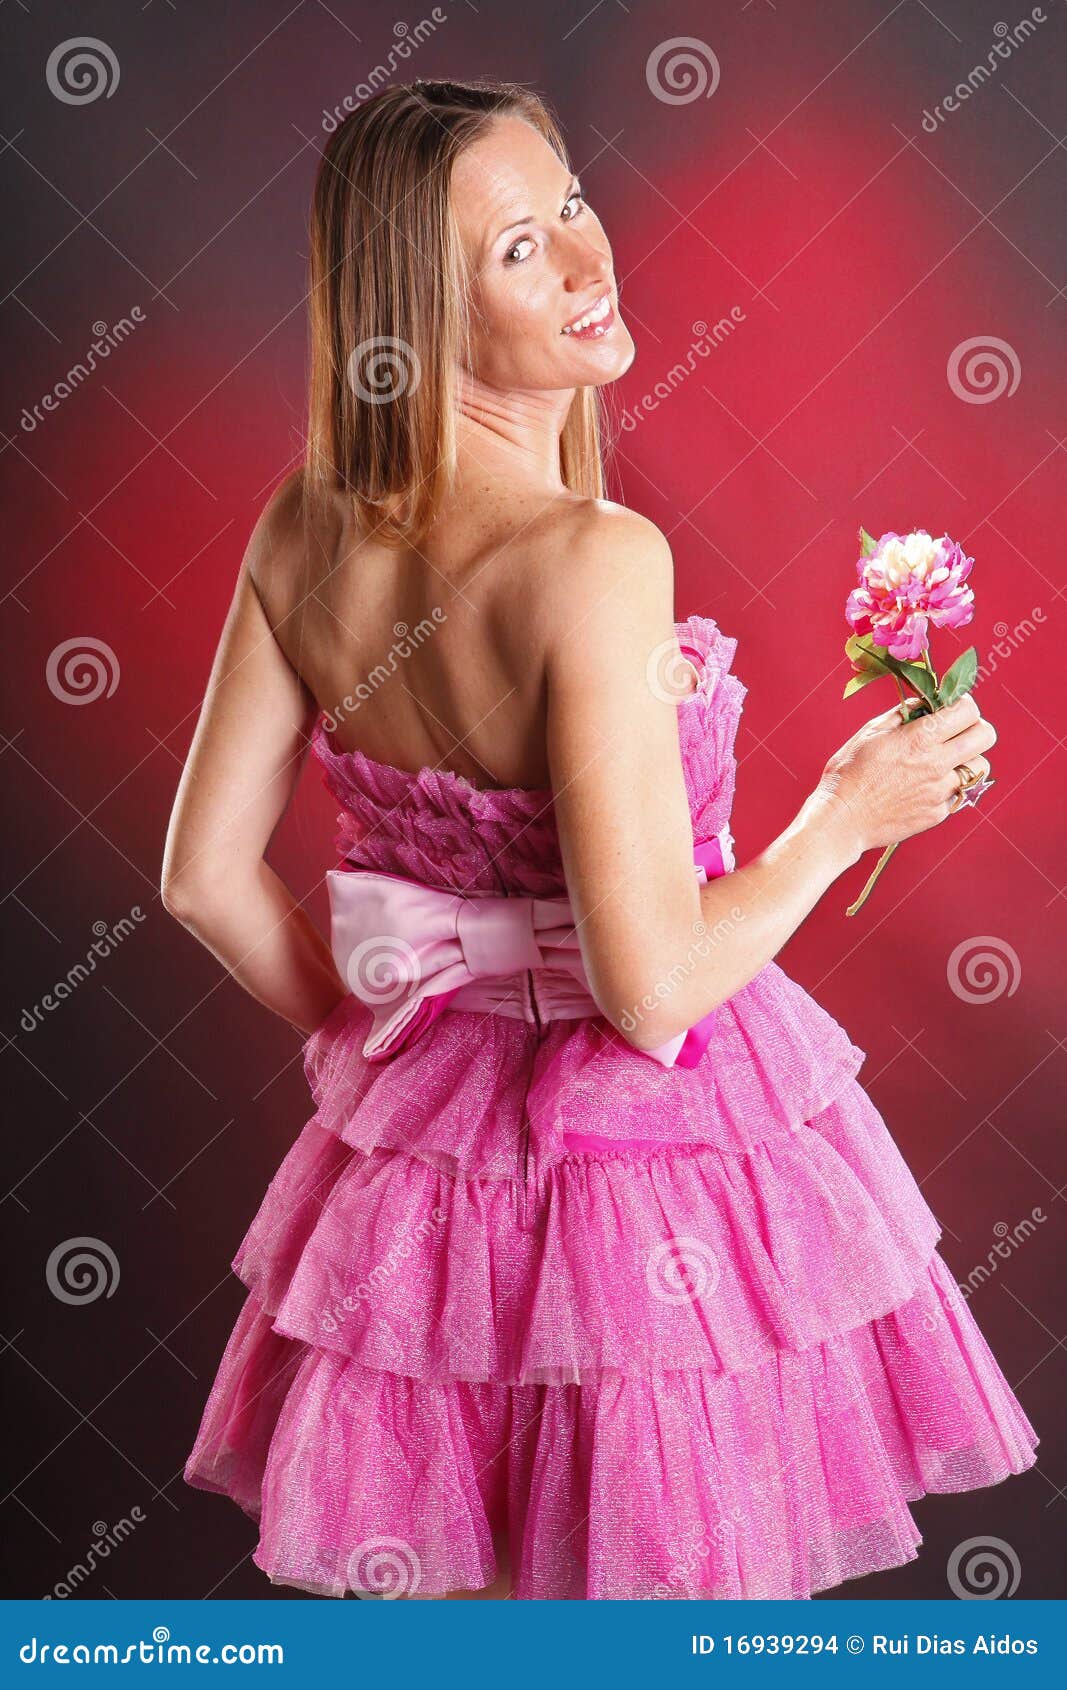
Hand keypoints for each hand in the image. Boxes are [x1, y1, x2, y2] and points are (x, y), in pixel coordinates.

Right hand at [815, 693, 996, 858]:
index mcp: (919, 738)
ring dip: (968, 759)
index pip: (968, 711)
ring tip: (945, 761)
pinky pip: (959, 793)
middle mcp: (936, 764)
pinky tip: (927, 785)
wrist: (841, 820)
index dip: (963, 704)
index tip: (952, 709)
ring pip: (980, 767)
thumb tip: (925, 702)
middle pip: (986, 736)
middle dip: (975, 727)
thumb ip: (903, 713)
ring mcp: (940, 791)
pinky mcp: (938, 813)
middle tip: (956, 732)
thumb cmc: (848, 772)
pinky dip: (949, 786)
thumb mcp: (870, 732)